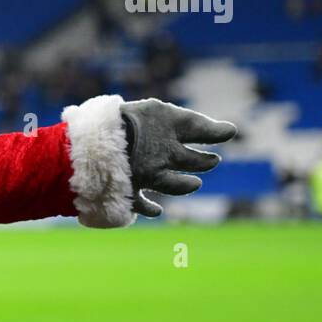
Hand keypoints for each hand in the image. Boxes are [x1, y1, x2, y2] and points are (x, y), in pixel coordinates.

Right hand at [120, 98, 236, 216]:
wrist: (90, 145)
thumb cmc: (121, 120)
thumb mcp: (154, 110)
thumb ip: (189, 122)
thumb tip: (231, 131)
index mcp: (170, 129)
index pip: (203, 129)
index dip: (218, 131)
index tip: (229, 132)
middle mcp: (166, 155)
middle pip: (195, 161)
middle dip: (206, 161)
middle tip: (213, 160)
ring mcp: (150, 175)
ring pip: (178, 185)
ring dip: (188, 185)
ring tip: (196, 183)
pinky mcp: (132, 191)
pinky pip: (144, 205)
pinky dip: (151, 209)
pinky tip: (157, 211)